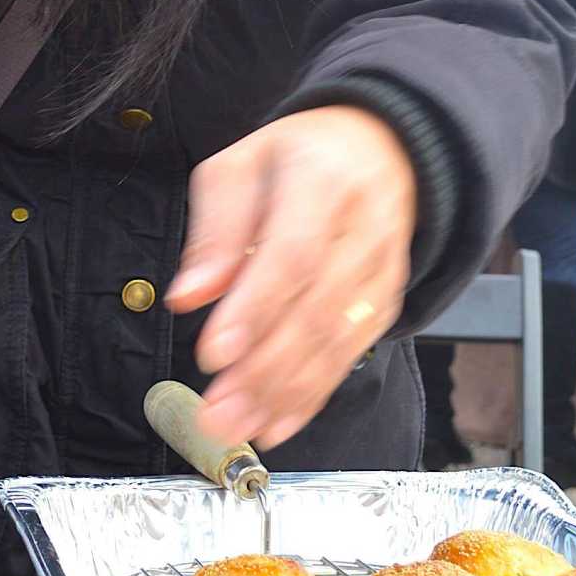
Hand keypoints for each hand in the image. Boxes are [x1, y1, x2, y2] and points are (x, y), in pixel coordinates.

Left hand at [167, 107, 414, 452]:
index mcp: (321, 180)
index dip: (253, 310)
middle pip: (315, 310)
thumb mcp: (240, 168)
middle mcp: (362, 228)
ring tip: (238, 426)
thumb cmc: (297, 158)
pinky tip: (278, 421)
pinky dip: (313, 394)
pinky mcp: (387, 300)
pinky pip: (351, 354)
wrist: (382, 149)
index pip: (291, 255)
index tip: (213, 353)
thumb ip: (214, 232)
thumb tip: (187, 296)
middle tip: (216, 413)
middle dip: (263, 370)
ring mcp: (382, 268)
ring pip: (336, 341)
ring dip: (285, 393)